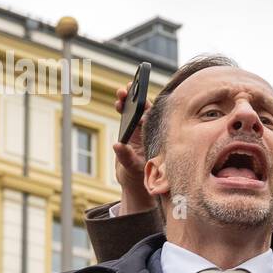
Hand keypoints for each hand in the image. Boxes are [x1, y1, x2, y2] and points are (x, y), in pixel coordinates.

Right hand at [111, 86, 153, 215]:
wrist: (135, 182)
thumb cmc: (141, 175)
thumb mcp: (135, 167)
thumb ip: (126, 156)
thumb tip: (117, 145)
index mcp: (155, 138)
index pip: (153, 119)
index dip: (147, 107)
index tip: (142, 97)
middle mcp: (147, 133)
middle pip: (143, 112)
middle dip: (136, 99)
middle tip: (129, 89)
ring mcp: (138, 132)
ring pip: (133, 113)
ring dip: (127, 102)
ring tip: (121, 93)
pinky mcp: (128, 134)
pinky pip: (126, 118)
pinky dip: (121, 109)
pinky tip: (118, 102)